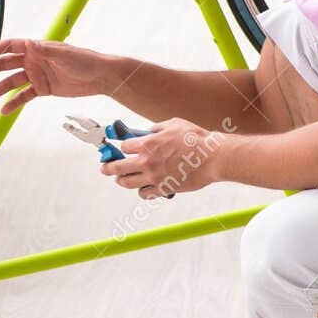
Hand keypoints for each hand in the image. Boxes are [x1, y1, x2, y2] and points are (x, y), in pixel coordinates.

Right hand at [0, 38, 110, 114]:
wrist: (101, 77)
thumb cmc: (85, 61)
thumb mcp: (65, 55)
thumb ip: (45, 51)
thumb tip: (28, 43)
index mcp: (37, 48)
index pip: (10, 47)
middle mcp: (34, 60)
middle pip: (5, 65)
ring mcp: (37, 75)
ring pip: (11, 83)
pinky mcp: (43, 89)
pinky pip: (24, 97)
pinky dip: (14, 103)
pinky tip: (3, 111)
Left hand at [100, 119, 222, 200]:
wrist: (212, 157)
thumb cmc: (195, 139)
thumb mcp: (173, 124)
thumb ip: (156, 128)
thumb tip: (148, 132)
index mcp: (147, 144)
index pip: (124, 147)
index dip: (122, 147)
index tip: (121, 148)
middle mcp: (146, 162)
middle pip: (117, 167)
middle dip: (107, 167)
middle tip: (104, 168)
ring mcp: (153, 177)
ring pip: (127, 183)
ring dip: (121, 180)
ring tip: (120, 179)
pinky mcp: (163, 189)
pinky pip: (144, 194)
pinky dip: (142, 191)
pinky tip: (143, 187)